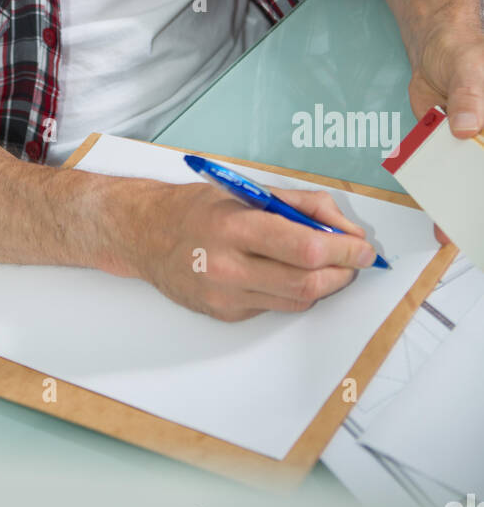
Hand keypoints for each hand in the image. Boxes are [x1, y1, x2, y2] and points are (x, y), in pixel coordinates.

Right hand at [137, 181, 375, 320]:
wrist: (144, 235)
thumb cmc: (196, 208)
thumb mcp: (245, 191)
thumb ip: (299, 205)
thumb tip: (343, 227)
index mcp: (235, 226)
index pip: (306, 247)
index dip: (344, 250)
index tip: (363, 247)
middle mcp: (228, 266)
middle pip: (307, 283)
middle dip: (342, 272)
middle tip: (354, 260)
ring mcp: (225, 296)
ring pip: (297, 301)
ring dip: (323, 284)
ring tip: (324, 264)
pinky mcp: (225, 314)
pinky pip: (275, 307)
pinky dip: (292, 292)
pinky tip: (283, 272)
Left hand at [408, 16, 483, 246]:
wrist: (435, 46)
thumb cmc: (462, 51)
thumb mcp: (468, 69)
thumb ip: (470, 97)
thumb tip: (468, 127)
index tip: (481, 211)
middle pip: (481, 177)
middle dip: (476, 205)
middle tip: (469, 232)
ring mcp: (470, 145)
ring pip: (468, 182)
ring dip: (460, 207)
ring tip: (450, 234)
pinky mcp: (446, 145)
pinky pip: (443, 171)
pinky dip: (439, 192)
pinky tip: (436, 216)